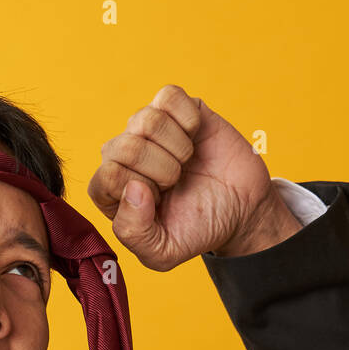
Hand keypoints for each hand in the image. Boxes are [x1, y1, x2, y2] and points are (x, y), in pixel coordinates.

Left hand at [87, 85, 300, 268]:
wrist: (241, 209)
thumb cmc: (197, 229)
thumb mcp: (162, 253)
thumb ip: (135, 234)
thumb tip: (132, 189)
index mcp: (111, 190)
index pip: (107, 176)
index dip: (141, 188)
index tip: (162, 198)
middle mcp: (122, 155)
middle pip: (126, 147)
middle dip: (162, 170)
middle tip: (177, 181)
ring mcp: (147, 129)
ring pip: (147, 120)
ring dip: (177, 147)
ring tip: (187, 161)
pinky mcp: (175, 108)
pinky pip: (169, 96)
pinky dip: (188, 119)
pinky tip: (195, 136)